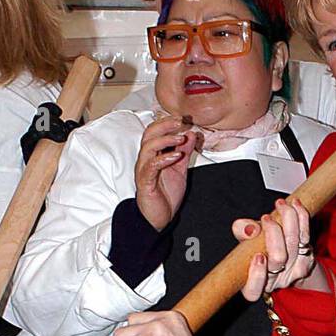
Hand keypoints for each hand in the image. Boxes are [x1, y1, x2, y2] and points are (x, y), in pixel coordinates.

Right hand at [134, 117, 198, 231]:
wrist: (158, 218)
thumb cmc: (164, 194)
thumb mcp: (179, 169)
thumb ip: (184, 152)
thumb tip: (191, 135)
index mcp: (153, 155)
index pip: (155, 132)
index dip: (167, 122)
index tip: (182, 117)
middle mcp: (146, 160)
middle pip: (149, 134)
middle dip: (164, 125)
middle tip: (180, 121)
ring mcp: (144, 170)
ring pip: (148, 147)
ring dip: (165, 140)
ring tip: (180, 138)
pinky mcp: (145, 182)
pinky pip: (151, 167)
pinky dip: (164, 159)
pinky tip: (176, 156)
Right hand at [233, 196, 328, 301]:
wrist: (282, 252)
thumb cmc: (258, 247)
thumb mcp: (245, 240)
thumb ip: (242, 233)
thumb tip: (249, 228)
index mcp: (253, 282)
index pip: (253, 290)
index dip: (256, 276)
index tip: (258, 256)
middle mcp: (274, 280)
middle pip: (278, 259)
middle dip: (273, 234)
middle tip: (266, 218)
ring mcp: (293, 271)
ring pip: (294, 244)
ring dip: (288, 219)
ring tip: (280, 205)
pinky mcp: (307, 260)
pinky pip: (306, 236)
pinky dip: (301, 217)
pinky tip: (295, 205)